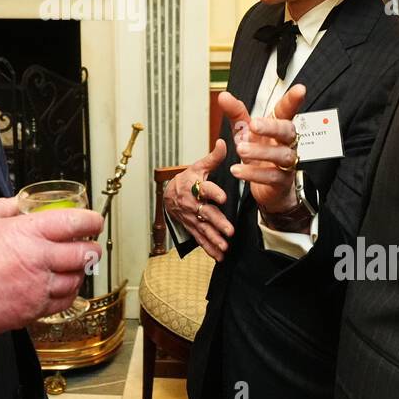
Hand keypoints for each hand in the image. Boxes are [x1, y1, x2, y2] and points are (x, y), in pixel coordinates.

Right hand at [0, 197, 102, 335]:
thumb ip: (4, 206)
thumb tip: (20, 202)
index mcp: (28, 232)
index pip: (75, 222)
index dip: (91, 220)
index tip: (93, 221)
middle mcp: (40, 259)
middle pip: (84, 253)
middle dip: (92, 247)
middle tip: (89, 244)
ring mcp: (40, 286)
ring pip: (77, 279)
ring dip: (80, 271)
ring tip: (73, 265)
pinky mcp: (35, 309)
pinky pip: (64, 301)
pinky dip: (68, 292)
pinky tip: (61, 285)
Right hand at [164, 138, 232, 261]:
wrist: (169, 193)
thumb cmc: (188, 178)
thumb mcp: (199, 166)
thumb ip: (214, 158)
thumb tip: (224, 142)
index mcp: (195, 186)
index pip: (204, 188)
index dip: (213, 192)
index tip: (223, 197)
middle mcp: (193, 203)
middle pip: (206, 213)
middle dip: (218, 223)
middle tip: (229, 231)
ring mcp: (192, 217)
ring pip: (203, 228)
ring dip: (214, 239)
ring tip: (224, 247)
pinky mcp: (192, 227)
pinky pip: (200, 238)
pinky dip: (209, 248)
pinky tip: (219, 256)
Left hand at [220, 85, 304, 222]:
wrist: (268, 188)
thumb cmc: (260, 155)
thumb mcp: (246, 132)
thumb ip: (236, 114)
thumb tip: (223, 95)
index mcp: (278, 128)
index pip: (287, 112)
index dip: (293, 101)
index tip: (300, 89)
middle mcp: (287, 143)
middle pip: (288, 131)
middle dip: (272, 126)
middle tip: (253, 124)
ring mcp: (287, 163)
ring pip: (281, 155)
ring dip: (260, 151)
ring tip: (240, 149)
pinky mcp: (282, 181)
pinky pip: (272, 176)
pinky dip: (254, 174)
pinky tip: (237, 170)